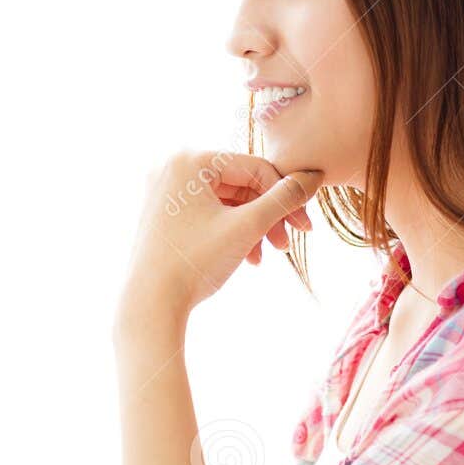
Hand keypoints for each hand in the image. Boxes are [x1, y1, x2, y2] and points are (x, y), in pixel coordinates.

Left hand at [119, 151, 321, 318]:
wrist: (149, 305)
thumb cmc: (194, 262)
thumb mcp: (247, 227)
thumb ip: (284, 199)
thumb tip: (314, 177)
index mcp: (189, 160)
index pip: (255, 168)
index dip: (286, 197)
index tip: (305, 228)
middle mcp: (172, 167)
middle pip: (240, 183)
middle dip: (267, 216)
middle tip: (287, 245)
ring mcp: (164, 190)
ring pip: (227, 201)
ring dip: (252, 227)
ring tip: (264, 256)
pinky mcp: (163, 213)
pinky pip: (209, 212)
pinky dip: (231, 231)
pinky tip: (245, 257)